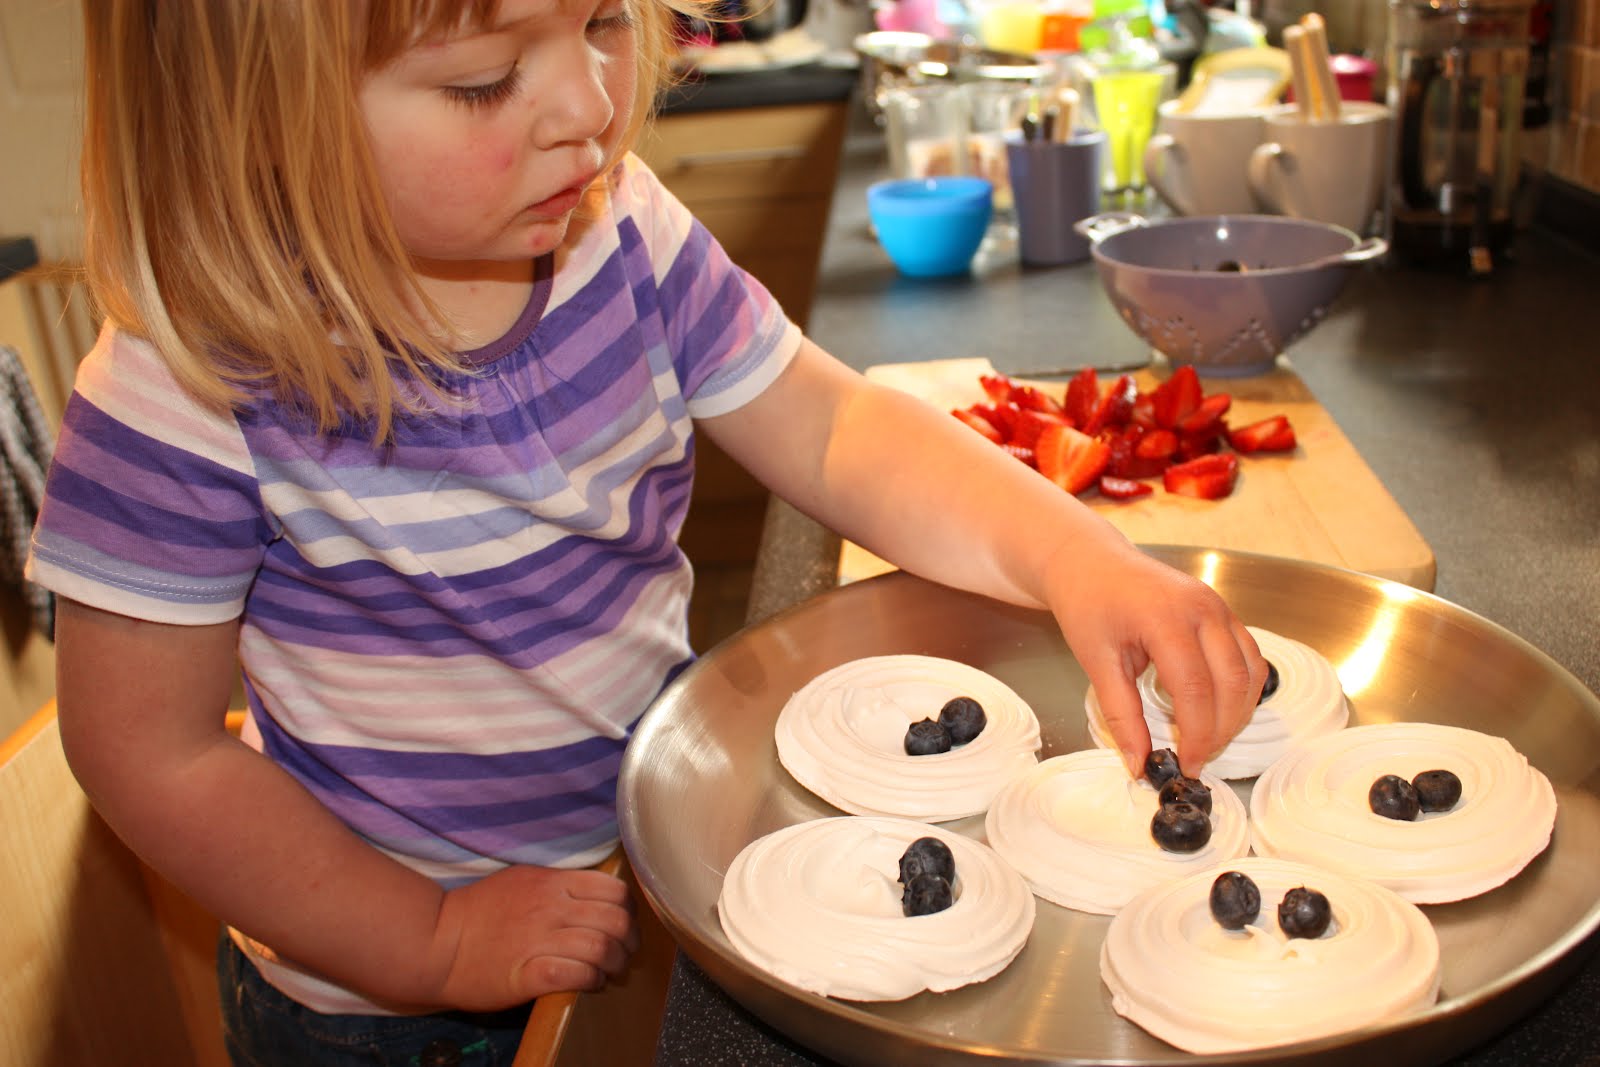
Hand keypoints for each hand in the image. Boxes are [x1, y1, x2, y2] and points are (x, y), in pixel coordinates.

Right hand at [427, 865, 639, 1011]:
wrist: (434, 943)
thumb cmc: (477, 913)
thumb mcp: (522, 880)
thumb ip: (559, 884)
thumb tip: (593, 894)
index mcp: (552, 882)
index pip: (613, 889)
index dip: (628, 910)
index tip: (624, 925)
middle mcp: (551, 906)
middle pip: (615, 919)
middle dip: (629, 941)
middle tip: (623, 955)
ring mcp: (540, 939)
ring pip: (602, 946)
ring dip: (614, 964)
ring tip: (608, 973)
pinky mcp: (528, 973)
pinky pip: (577, 974)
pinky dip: (591, 980)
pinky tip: (587, 984)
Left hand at [1046, 539, 1264, 776]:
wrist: (1091, 562)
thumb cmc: (1088, 604)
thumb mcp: (1096, 662)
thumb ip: (1121, 715)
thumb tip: (1138, 762)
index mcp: (1166, 619)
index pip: (1195, 690)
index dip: (1197, 735)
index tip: (1187, 764)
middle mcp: (1202, 609)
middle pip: (1231, 683)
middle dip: (1221, 730)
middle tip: (1198, 758)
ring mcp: (1217, 606)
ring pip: (1249, 671)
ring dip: (1237, 712)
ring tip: (1209, 739)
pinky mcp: (1222, 609)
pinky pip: (1248, 655)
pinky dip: (1242, 688)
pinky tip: (1220, 709)